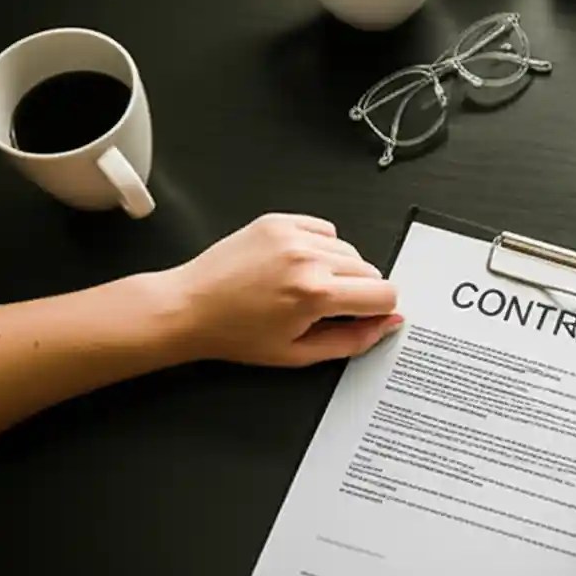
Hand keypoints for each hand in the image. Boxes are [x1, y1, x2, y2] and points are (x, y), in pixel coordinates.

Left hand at [162, 213, 401, 366]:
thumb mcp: (299, 354)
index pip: (385, 293)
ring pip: (350, 249)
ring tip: (305, 286)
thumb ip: (353, 340)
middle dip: (358, 291)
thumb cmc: (233, 333)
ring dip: (339, 269)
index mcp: (316, 295)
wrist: (189, 308)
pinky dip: (320, 247)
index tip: (366, 315)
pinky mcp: (278, 221)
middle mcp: (307, 259)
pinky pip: (324, 229)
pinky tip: (296, 266)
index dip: (380, 310)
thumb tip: (386, 324)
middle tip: (324, 307)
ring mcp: (292, 236)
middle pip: (370, 270)